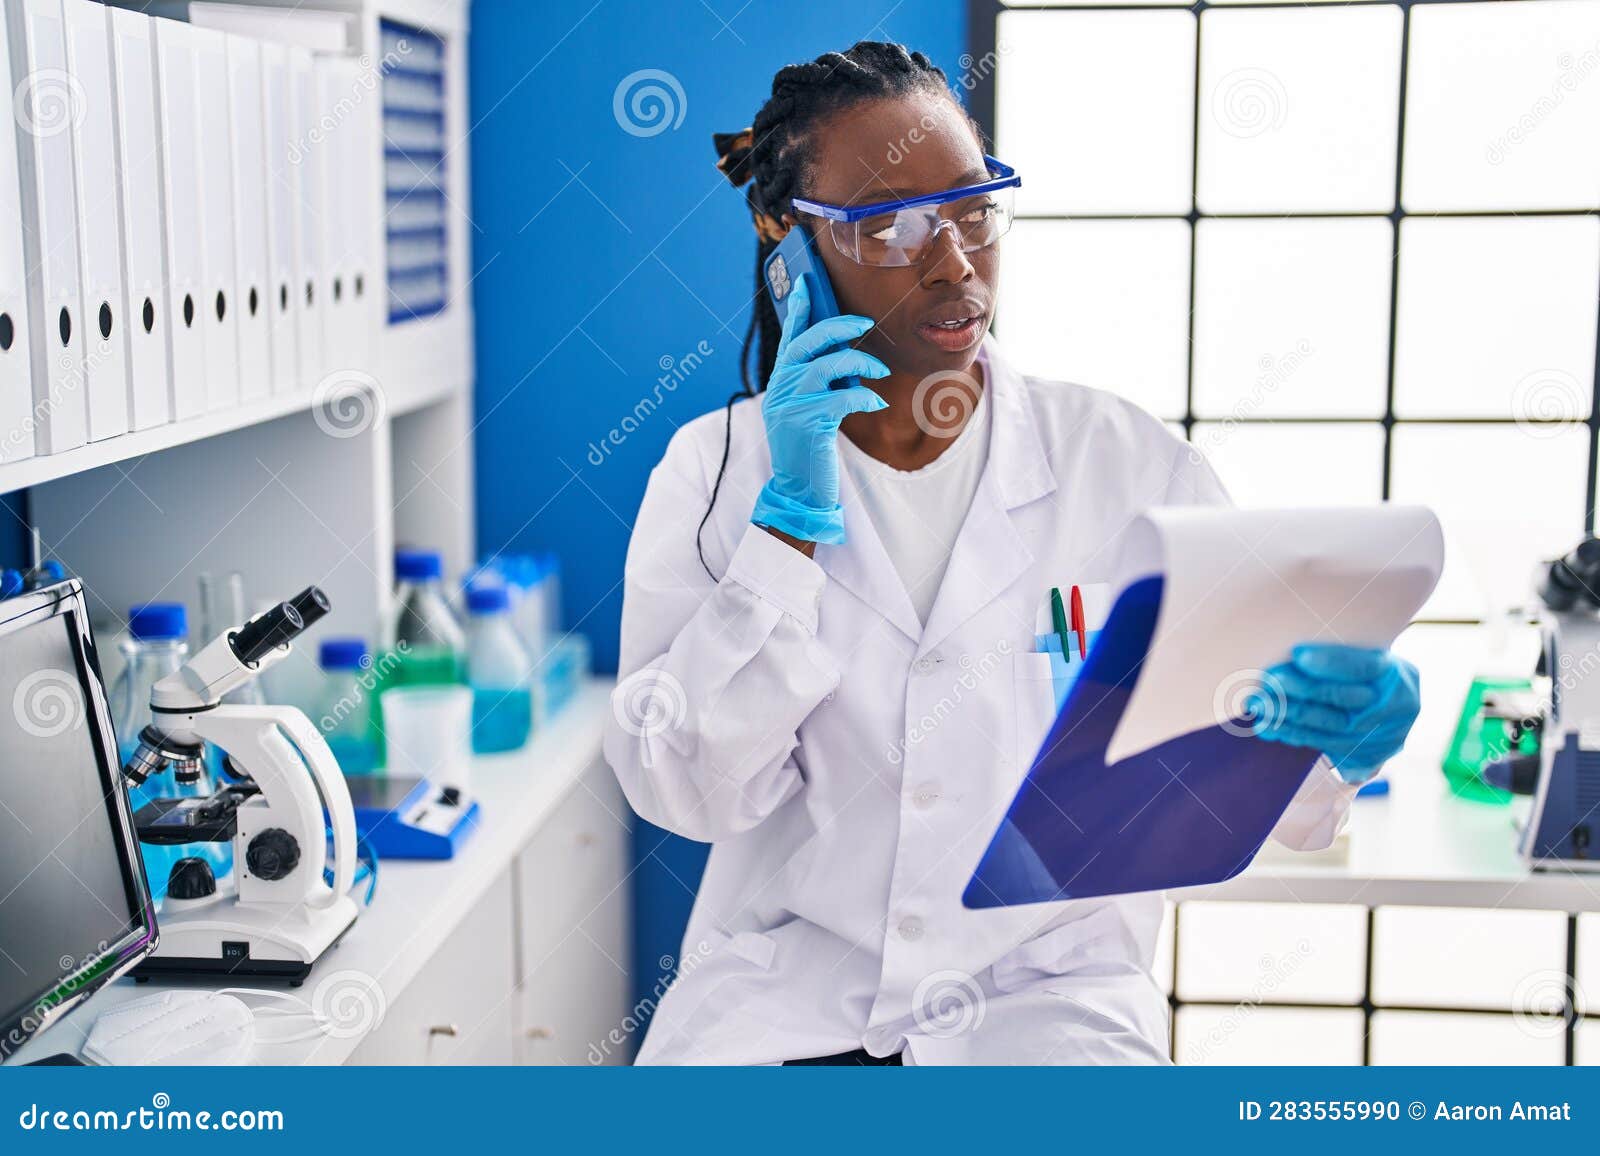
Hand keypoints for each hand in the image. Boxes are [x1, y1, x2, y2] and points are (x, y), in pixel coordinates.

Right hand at [751, 277, 888, 544]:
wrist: (797, 490)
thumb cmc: (807, 449)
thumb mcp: (805, 410)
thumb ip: (815, 383)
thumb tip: (845, 358)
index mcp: (780, 380)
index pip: (789, 336)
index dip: (799, 307)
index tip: (808, 282)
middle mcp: (781, 387)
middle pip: (809, 341)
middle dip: (840, 326)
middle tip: (866, 324)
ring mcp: (791, 404)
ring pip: (828, 365)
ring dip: (860, 363)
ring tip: (879, 372)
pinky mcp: (808, 422)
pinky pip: (843, 397)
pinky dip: (865, 396)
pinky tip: (876, 401)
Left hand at [1246, 643, 1420, 783]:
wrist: (1391, 716)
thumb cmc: (1367, 675)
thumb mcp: (1368, 657)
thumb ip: (1340, 653)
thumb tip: (1290, 650)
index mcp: (1397, 675)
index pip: (1364, 667)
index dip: (1331, 662)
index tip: (1297, 654)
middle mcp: (1394, 708)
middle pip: (1342, 699)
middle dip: (1301, 690)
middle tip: (1268, 680)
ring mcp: (1379, 737)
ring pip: (1328, 726)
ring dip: (1288, 715)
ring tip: (1258, 704)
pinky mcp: (1363, 756)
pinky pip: (1320, 744)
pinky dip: (1291, 733)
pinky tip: (1267, 725)